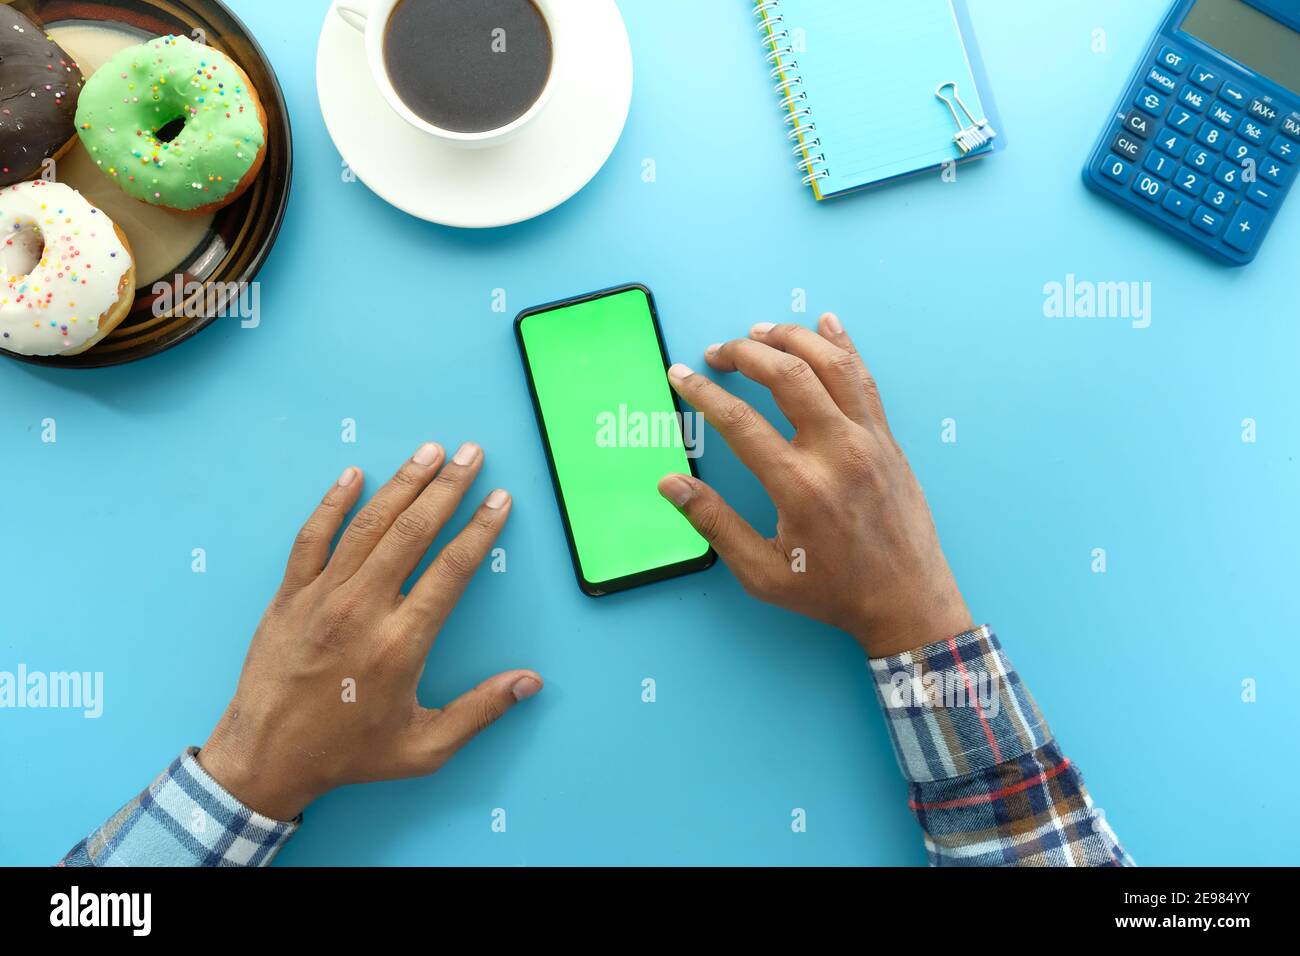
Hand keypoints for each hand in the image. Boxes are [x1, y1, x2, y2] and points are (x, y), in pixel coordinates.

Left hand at [197, 443, 542, 820]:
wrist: (265, 758)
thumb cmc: (348, 754)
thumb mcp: (425, 748)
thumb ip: (481, 711)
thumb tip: (530, 682)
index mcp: (401, 644)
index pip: (451, 570)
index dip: (479, 529)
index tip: (499, 499)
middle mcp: (363, 610)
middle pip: (413, 532)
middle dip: (447, 487)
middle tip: (472, 453)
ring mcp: (321, 597)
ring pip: (368, 526)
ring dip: (402, 484)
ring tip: (430, 451)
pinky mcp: (288, 595)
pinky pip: (311, 537)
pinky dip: (332, 503)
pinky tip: (352, 475)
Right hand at [658, 315, 971, 658]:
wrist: (908, 601)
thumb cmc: (833, 592)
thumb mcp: (763, 574)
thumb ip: (714, 524)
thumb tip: (670, 484)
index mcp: (800, 487)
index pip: (740, 421)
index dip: (703, 393)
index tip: (681, 376)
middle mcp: (838, 452)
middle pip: (787, 376)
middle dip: (745, 353)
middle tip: (717, 351)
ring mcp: (869, 440)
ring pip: (830, 364)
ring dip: (791, 338)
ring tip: (759, 331)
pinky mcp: (888, 439)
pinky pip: (865, 379)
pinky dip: (844, 345)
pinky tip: (826, 323)